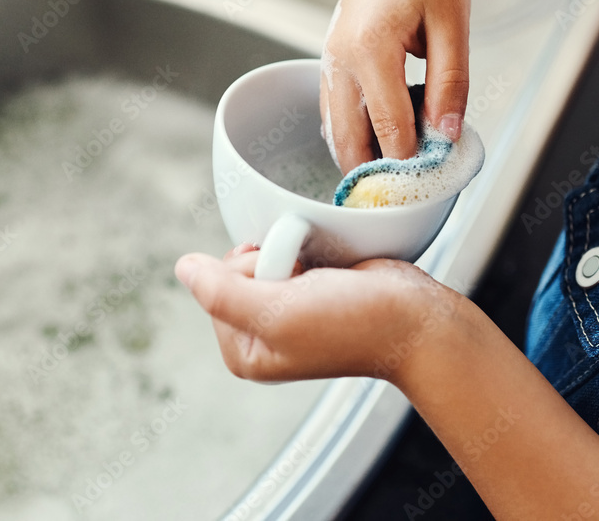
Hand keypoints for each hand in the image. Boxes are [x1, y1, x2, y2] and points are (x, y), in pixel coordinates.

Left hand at [174, 244, 461, 383]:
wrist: (415, 319)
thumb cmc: (354, 321)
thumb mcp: (277, 311)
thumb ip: (222, 293)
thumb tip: (183, 268)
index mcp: (245, 352)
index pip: (214, 288)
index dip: (248, 273)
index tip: (288, 287)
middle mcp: (261, 334)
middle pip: (236, 269)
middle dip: (270, 259)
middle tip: (308, 279)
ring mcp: (287, 310)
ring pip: (264, 254)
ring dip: (290, 250)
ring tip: (321, 273)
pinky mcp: (311, 288)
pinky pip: (290, 250)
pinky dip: (306, 247)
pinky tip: (329, 266)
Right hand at [321, 0, 470, 173]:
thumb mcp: (454, 25)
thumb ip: (451, 84)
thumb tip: (446, 134)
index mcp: (370, 47)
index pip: (390, 128)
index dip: (413, 162)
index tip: (433, 183)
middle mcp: (340, 58)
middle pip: (349, 141)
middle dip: (377, 174)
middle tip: (408, 197)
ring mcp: (330, 60)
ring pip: (336, 132)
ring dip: (363, 157)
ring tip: (399, 174)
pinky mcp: (331, 61)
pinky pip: (336, 112)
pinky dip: (355, 134)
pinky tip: (383, 141)